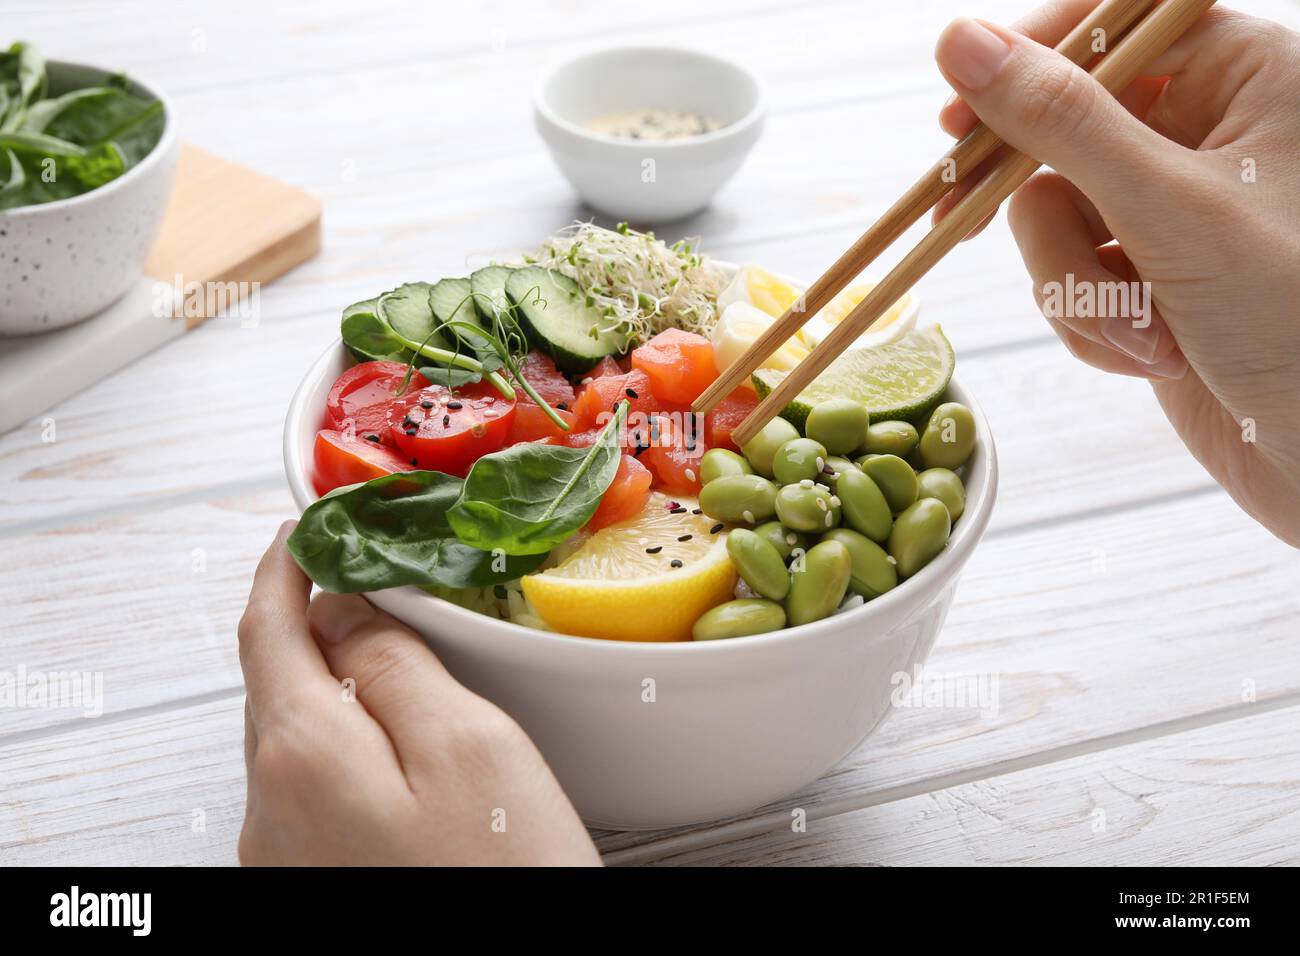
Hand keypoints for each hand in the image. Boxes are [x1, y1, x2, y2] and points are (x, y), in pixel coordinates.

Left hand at [237, 523, 600, 865]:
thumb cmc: (506, 879)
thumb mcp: (470, 748)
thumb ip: (397, 668)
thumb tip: (343, 611)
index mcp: (304, 757)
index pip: (267, 630)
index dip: (284, 568)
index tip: (305, 527)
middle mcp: (271, 811)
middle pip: (278, 682)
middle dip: (310, 622)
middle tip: (362, 575)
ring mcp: (286, 856)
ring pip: (296, 738)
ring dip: (329, 683)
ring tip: (389, 652)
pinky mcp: (314, 880)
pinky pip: (311, 789)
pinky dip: (342, 742)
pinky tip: (394, 742)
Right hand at [933, 1, 1299, 545]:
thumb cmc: (1293, 320)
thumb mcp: (1168, 207)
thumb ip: (1061, 122)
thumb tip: (962, 44)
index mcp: (1247, 78)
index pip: (1116, 26)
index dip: (1032, 60)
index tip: (959, 119)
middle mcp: (1209, 135)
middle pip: (1064, 131)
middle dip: (1051, 215)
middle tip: (957, 222)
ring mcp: (1173, 213)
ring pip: (1054, 217)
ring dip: (1078, 287)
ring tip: (1146, 335)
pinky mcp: (1148, 280)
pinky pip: (1069, 277)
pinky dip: (1093, 324)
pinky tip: (1153, 359)